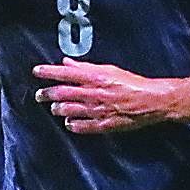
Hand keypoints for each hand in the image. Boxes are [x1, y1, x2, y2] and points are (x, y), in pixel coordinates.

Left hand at [33, 59, 172, 132]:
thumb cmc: (132, 83)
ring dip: (57, 109)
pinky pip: (80, 126)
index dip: (48, 72)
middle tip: (39, 95)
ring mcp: (97, 110)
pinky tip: (68, 123)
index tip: (36, 71)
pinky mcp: (103, 124)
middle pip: (61, 93)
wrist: (152, 100)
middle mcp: (94, 93)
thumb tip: (67, 63)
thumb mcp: (109, 70)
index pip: (65, 73)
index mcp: (96, 78)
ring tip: (54, 108)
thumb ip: (86, 67)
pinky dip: (71, 125)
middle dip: (46, 94)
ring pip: (67, 110)